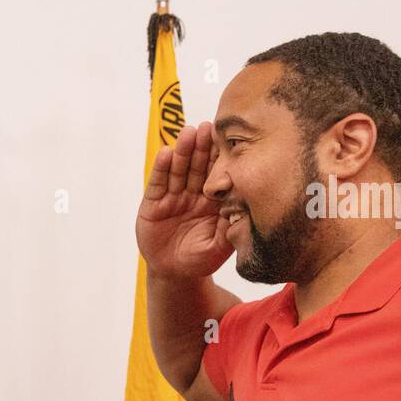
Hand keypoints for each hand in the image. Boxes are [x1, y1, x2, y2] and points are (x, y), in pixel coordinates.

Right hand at [136, 122, 232, 278]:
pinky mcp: (153, 203)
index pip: (217, 173)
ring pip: (178, 170)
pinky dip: (161, 168)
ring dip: (182, 151)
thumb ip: (231, 228)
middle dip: (202, 147)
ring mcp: (173, 197)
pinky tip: (166, 153)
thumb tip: (246, 209)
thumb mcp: (221, 245)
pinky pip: (158, 183)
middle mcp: (193, 194)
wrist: (174, 273)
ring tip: (187, 133)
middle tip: (207, 127)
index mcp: (213, 200)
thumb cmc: (201, 259)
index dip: (220, 156)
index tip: (228, 138)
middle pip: (197, 166)